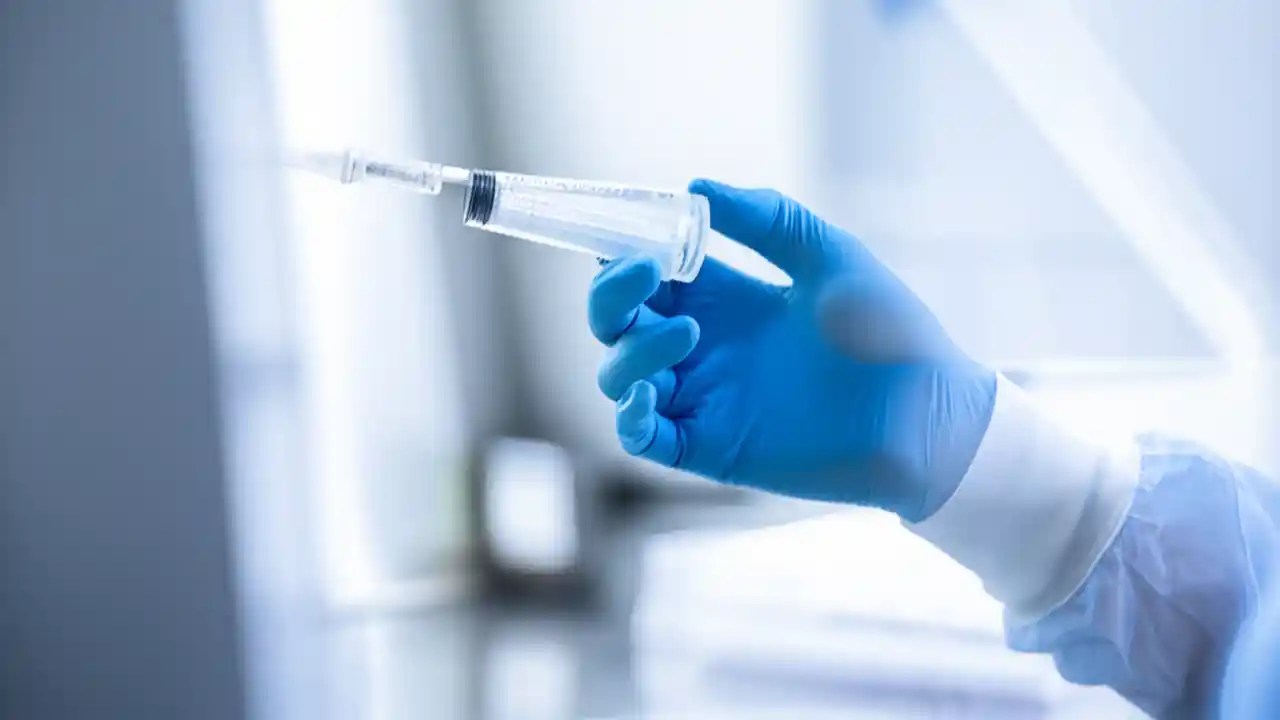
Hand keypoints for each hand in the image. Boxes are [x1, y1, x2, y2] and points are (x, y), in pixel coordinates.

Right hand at [587, 180, 996, 520]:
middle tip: (645, 275)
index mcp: (724, 299)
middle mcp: (702, 348)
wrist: (929, 415)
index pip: (644, 274)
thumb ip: (766, 219)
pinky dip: (629, 415)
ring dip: (631, 350)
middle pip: (616, 321)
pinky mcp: (710, 447)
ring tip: (688, 336)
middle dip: (611, 295)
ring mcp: (703, 399)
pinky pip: (641, 437)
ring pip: (618, 375)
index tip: (629, 235)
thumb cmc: (891, 332)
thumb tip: (694, 189)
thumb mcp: (830, 256)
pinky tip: (654, 393)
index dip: (622, 254)